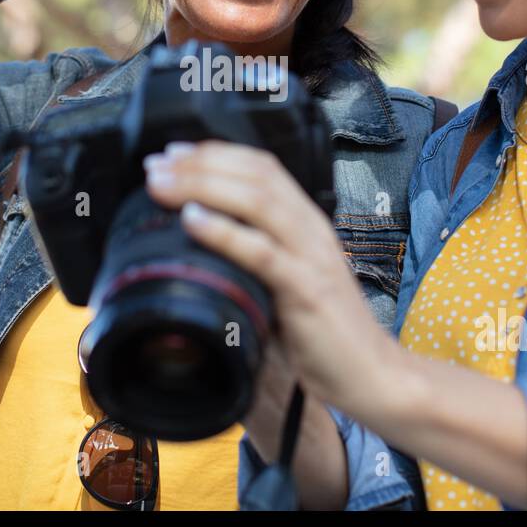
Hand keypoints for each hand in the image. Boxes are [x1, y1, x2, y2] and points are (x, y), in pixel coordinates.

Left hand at [142, 141, 395, 411]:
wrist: (370, 373)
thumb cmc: (325, 332)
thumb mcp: (288, 281)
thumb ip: (257, 258)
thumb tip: (201, 245)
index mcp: (307, 223)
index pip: (263, 167)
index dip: (215, 153)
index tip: (173, 154)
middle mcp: (311, 230)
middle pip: (255, 175)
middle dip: (200, 163)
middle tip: (156, 165)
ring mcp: (311, 257)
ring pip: (257, 201)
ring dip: (203, 186)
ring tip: (163, 185)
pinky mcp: (306, 290)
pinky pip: (262, 252)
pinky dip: (224, 232)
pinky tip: (193, 221)